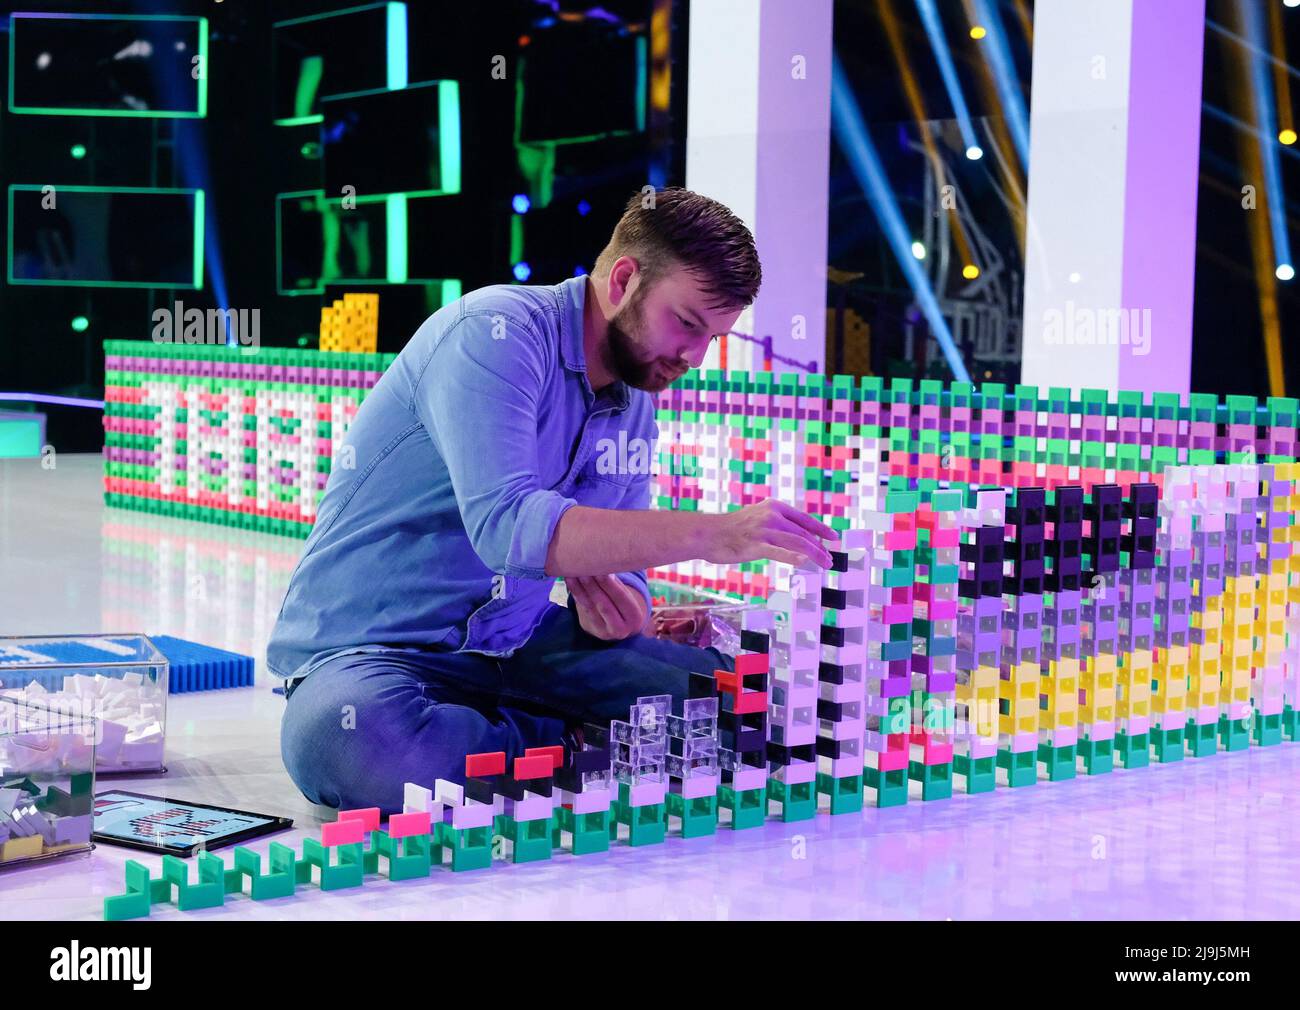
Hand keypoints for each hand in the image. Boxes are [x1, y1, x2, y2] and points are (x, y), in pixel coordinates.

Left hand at [567, 575, 649, 640]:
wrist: (616, 625)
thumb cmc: (622, 603)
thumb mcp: (626, 596)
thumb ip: (616, 584)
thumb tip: (603, 567)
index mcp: (634, 617)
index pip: (622, 598)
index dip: (610, 584)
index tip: (600, 570)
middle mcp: (621, 629)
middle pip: (604, 604)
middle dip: (592, 586)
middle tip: (583, 569)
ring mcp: (604, 632)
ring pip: (591, 607)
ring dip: (580, 588)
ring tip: (574, 573)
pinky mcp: (591, 629)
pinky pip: (582, 609)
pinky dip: (576, 593)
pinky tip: (570, 581)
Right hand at [703, 498, 836, 568]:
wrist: (708, 533)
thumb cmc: (732, 529)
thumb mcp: (756, 518)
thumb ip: (775, 524)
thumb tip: (794, 536)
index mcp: (773, 507)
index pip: (803, 519)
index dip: (820, 529)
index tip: (833, 537)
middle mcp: (772, 516)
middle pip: (803, 533)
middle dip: (820, 547)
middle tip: (829, 559)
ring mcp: (764, 530)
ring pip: (798, 542)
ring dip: (815, 554)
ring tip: (825, 564)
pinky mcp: (756, 545)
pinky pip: (780, 552)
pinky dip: (794, 557)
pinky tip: (805, 563)